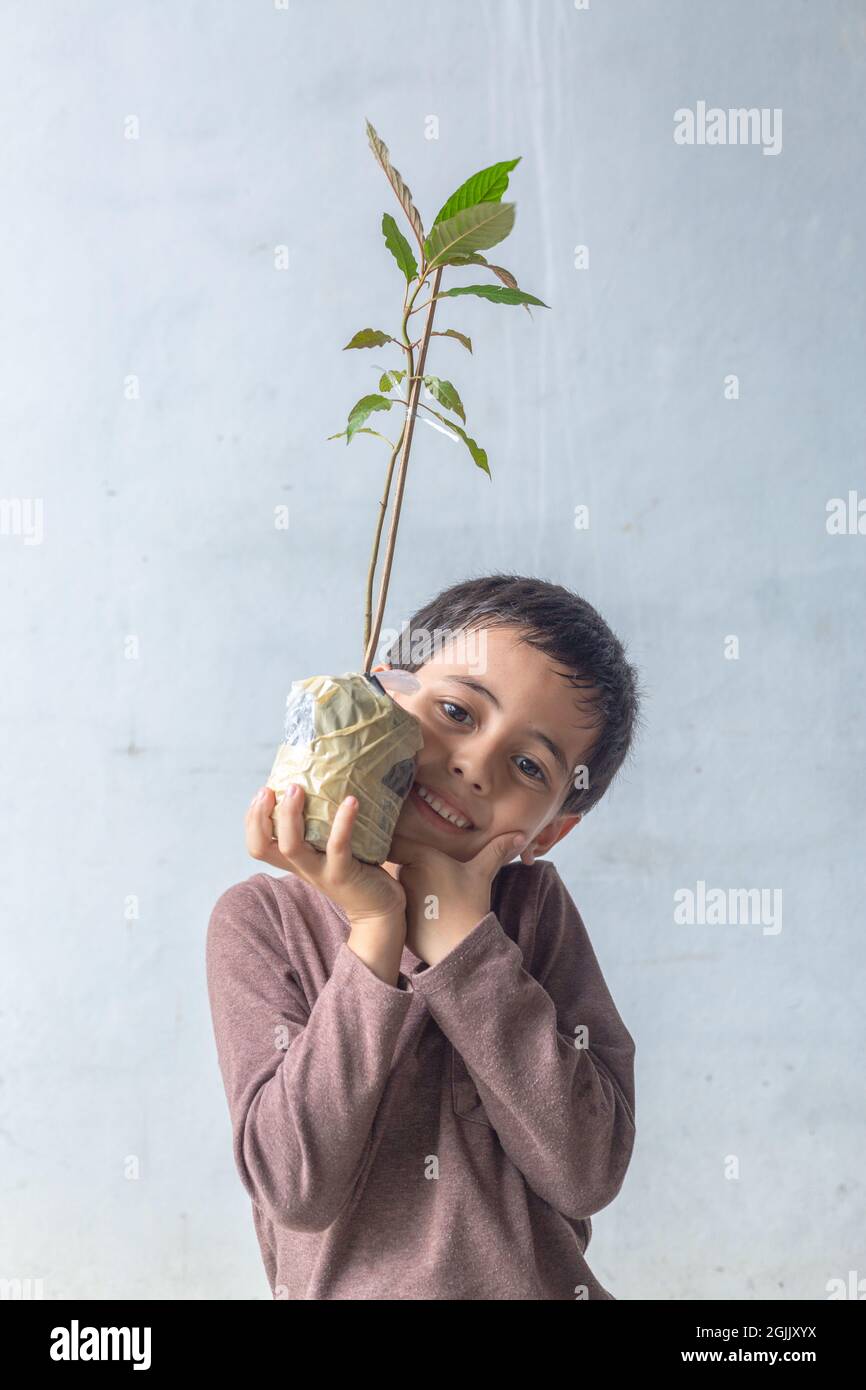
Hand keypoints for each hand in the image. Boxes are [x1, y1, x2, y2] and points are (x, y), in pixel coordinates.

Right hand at [246, 785, 406, 926]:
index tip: (263, 793)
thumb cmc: (355, 870)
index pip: (257, 845)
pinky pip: (338, 847)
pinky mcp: (343, 874)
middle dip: (260, 816)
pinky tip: (351, 801)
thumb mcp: (328, 849)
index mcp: (294, 860)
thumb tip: (319, 782)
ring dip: (289, 816)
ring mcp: (320, 872)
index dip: (252, 820)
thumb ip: (318, 827)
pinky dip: (342, 822)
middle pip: (263, 847)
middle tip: (270, 789)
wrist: (377, 907)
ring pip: (291, 848)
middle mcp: (301, 867)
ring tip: (297, 789)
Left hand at [387, 828, 525, 965]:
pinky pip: (400, 908)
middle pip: (402, 865)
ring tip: (434, 900)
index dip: (401, 845)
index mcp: (421, 857)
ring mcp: (399, 897)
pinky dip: (410, 910)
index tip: (411, 850)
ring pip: (400, 887)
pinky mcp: (397, 918)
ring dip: (411, 889)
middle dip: (414, 870)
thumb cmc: (470, 905)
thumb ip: (496, 850)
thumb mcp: (482, 873)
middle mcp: (404, 874)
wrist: (461, 945)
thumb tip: (520, 835)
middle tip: (436, 882)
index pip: (397, 843)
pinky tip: (428, 917)